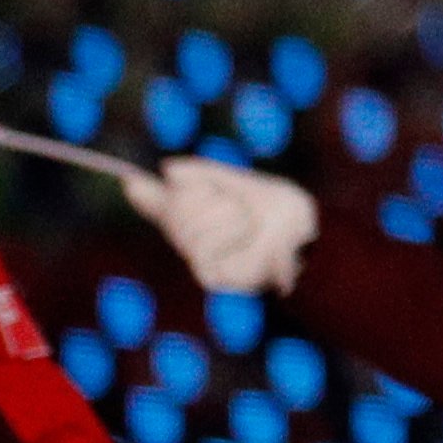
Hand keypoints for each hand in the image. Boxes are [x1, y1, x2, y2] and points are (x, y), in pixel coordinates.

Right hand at [130, 158, 313, 295]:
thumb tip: (166, 168)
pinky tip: (246, 239)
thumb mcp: (245, 185)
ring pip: (187, 224)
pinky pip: (201, 245)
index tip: (131, 180)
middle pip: (174, 207)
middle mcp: (196, 236)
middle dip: (205, 197)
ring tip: (249, 224)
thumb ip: (206, 175)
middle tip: (237, 205)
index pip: (161, 204)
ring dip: (224, 215)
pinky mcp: (209, 274)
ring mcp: (201, 256)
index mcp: (202, 213)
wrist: (311, 238)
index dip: (146, 193)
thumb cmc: (284, 213)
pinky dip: (227, 233)